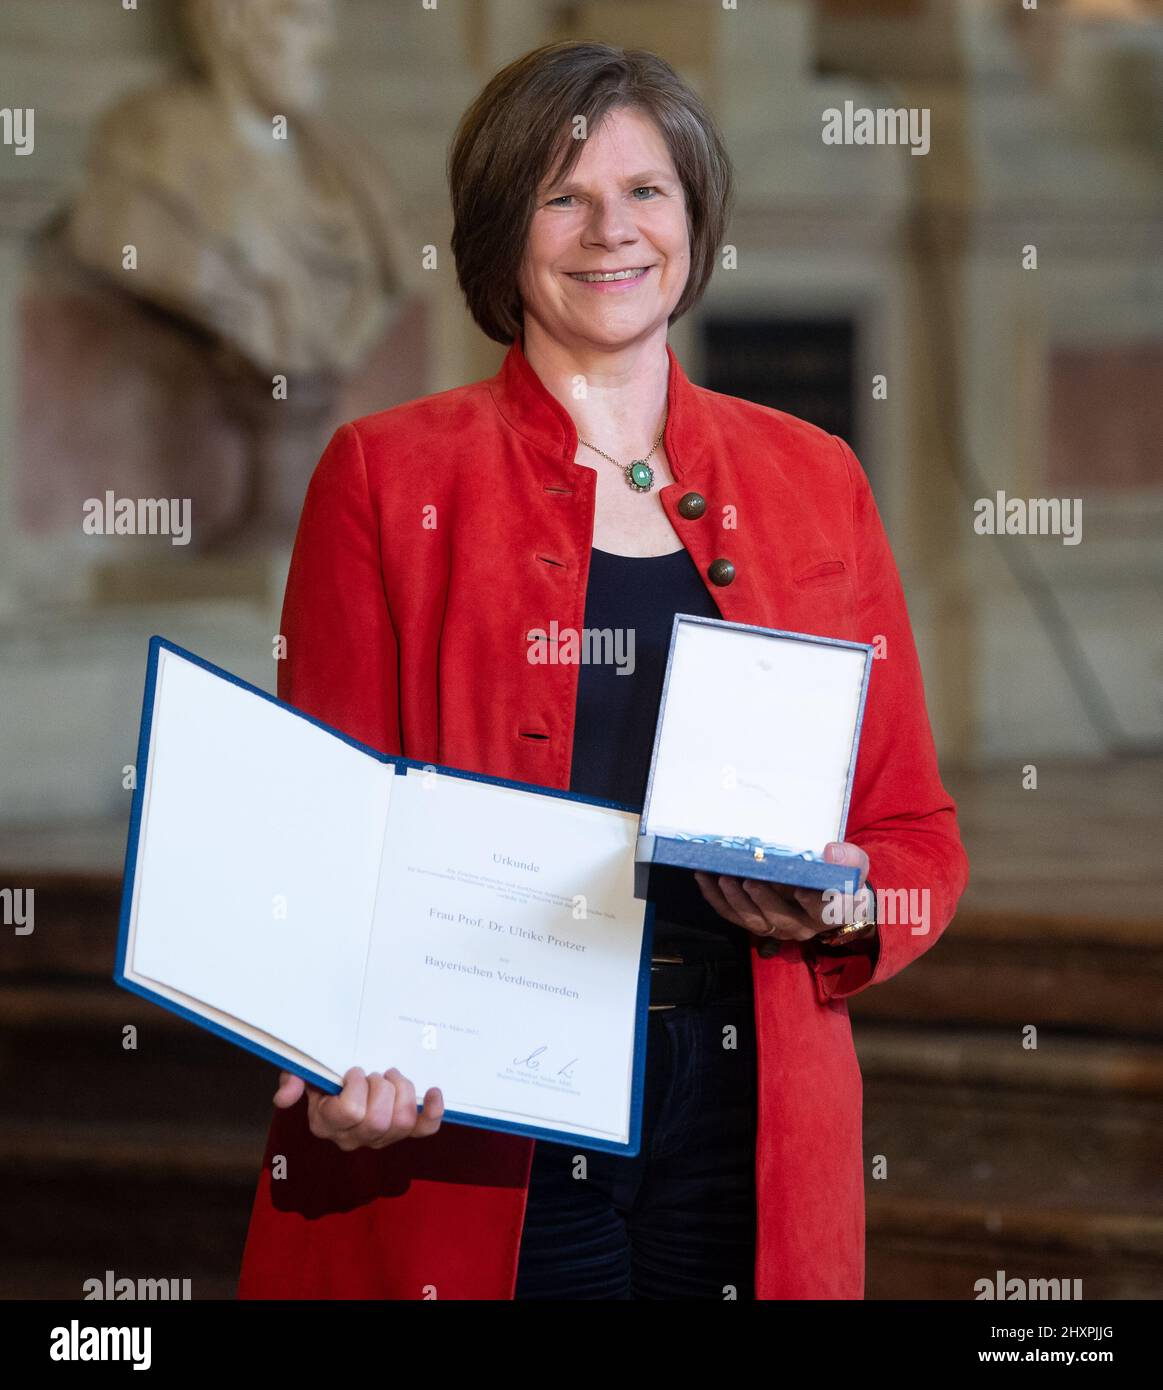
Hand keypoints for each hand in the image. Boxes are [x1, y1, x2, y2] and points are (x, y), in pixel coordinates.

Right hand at [273, 1066, 444, 1150]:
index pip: (349, 1113)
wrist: (341, 1079)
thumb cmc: (323, 1075)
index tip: (354, 1071)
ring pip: (402, 1123)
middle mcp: (353, 1138)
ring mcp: (380, 1138)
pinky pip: (424, 1130)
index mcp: (327, 1124)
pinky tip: (434, 1091)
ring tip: (392, 1076)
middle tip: (374, 1073)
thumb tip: (284, 1097)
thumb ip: (293, 1080)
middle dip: (381, 1088)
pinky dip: (433, 1112)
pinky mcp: (403, 1132)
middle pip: (378, 1121)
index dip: (356, 1087)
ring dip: (402, 1091)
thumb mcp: (304, 1072)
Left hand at [694, 841, 871, 943]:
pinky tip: (704, 878)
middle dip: (762, 900)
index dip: (812, 903)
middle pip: (781, 919)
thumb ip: (850, 861)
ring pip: (754, 921)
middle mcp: (802, 927)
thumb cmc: (840, 880)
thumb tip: (832, 853)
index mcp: (828, 914)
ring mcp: (776, 927)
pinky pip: (734, 916)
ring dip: (735, 900)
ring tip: (722, 878)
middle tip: (749, 879)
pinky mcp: (757, 922)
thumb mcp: (853, 869)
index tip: (800, 889)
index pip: (824, 913)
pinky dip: (717, 899)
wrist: (829, 896)